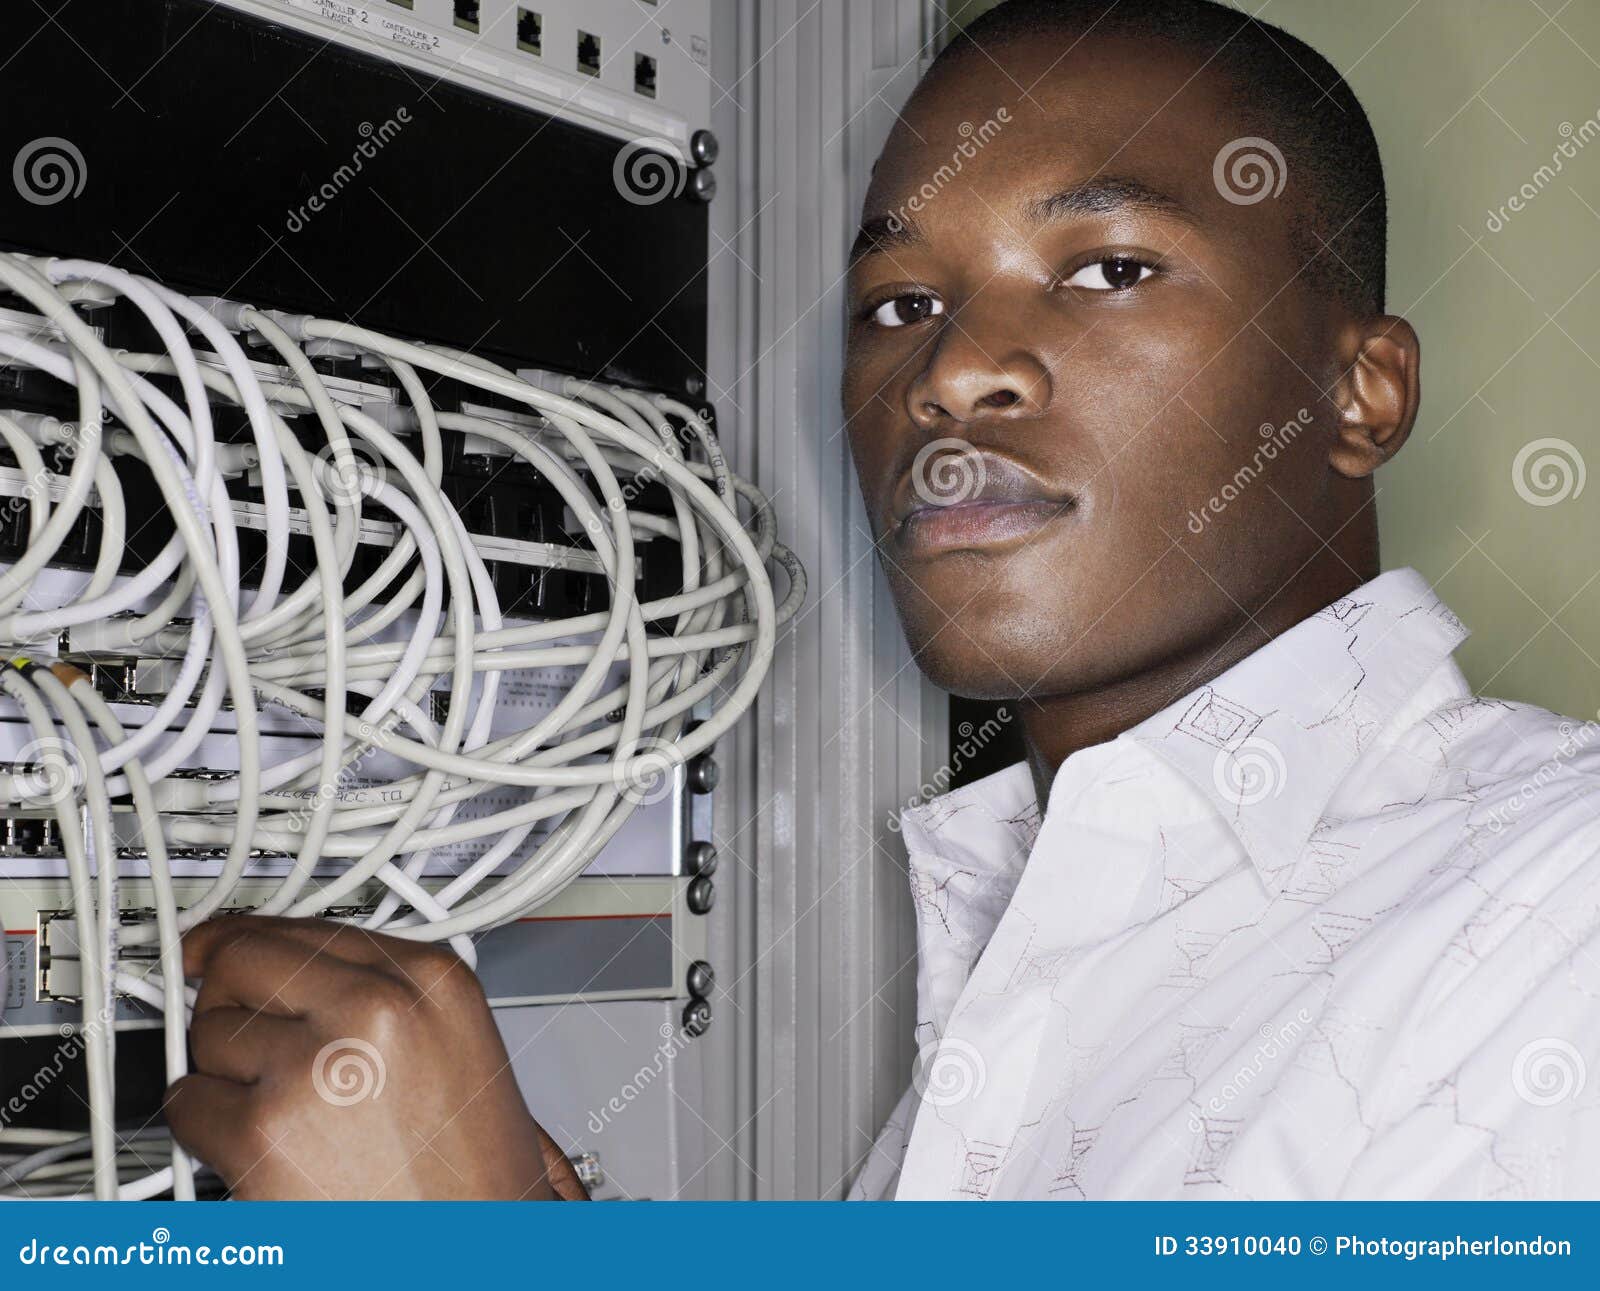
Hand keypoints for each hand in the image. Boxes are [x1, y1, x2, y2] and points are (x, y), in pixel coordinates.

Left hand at [164, 915, 587, 1199]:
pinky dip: (204, 1129)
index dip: (258, 940)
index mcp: (432, 982)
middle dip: (225, 996)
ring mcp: (319, 1067)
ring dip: (223, 1070)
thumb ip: (384, 992)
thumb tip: (299, 963)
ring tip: (280, 1109)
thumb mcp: (458, 1050)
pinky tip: (257, 1149)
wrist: (478, 1255)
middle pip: (244, 959)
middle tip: (232, 1026)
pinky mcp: (266, 1132)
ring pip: (209, 1032)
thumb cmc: (473, 1179)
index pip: (312, 927)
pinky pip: (185, 1102)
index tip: (228, 945)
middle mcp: (378, 1010)